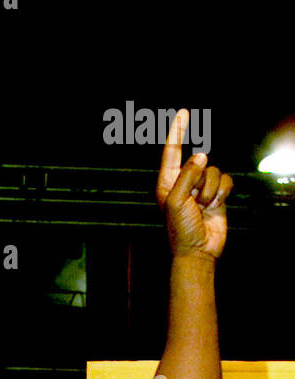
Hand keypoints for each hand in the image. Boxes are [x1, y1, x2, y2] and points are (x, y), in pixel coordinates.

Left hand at [156, 108, 231, 260]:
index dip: (178, 130)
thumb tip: (201, 156)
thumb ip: (187, 175)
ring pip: (214, 170)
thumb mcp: (177, 201)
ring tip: (203, 207)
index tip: (183, 112)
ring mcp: (200, 187)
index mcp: (167, 182)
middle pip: (198, 162)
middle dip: (200, 180)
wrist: (198, 251)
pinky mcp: (217, 194)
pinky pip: (225, 180)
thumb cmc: (181, 230)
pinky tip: (215, 207)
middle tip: (194, 202)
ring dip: (211, 191)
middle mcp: (184, 181)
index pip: (172, 150)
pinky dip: (222, 193)